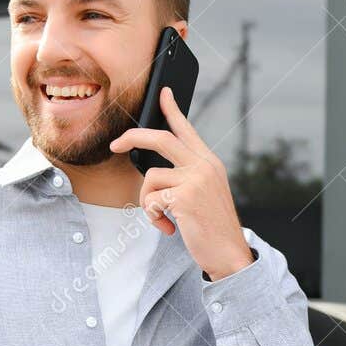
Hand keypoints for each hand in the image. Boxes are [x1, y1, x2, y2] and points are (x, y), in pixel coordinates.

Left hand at [108, 86, 252, 279]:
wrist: (230, 253)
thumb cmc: (214, 227)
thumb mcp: (206, 193)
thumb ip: (188, 176)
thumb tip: (155, 173)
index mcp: (209, 162)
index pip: (187, 129)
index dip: (173, 108)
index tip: (164, 92)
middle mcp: (204, 165)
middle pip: (161, 138)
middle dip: (132, 137)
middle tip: (115, 145)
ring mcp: (195, 179)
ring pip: (150, 176)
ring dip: (147, 202)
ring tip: (162, 218)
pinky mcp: (184, 197)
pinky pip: (151, 199)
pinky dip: (153, 217)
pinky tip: (169, 228)